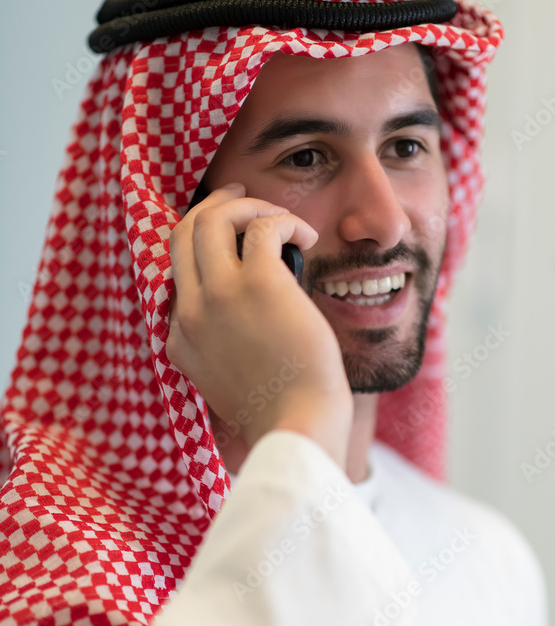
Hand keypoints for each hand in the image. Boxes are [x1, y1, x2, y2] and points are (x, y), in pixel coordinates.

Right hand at [166, 182, 352, 467]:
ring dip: (248, 206)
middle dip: (211, 207)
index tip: (229, 236)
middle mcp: (190, 312)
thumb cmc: (279, 411)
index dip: (202, 246)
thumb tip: (254, 312)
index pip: (176, 271)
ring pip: (211, 219)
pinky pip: (264, 226)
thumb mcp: (228, 383)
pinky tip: (307, 236)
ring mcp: (219, 295)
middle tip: (241, 198)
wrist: (295, 427)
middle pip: (182, 233)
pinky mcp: (258, 283)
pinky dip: (285, 220)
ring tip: (278, 216)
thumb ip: (224, 347)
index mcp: (180, 338)